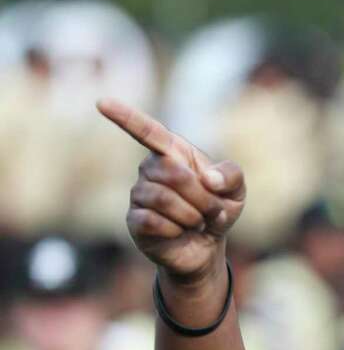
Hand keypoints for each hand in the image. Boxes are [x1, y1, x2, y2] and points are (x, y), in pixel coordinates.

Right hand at [96, 98, 245, 281]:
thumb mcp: (236, 191)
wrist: (207, 247)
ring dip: (193, 216)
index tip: (101, 103)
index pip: (149, 131)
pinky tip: (179, 233)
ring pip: (164, 199)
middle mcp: (150, 169)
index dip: (127, 117)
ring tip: (198, 223)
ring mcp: (139, 195)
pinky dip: (176, 230)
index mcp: (173, 153)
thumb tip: (208, 178)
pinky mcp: (134, 221)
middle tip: (213, 211)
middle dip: (202, 197)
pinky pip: (153, 222)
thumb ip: (231, 175)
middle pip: (172, 173)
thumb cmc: (218, 210)